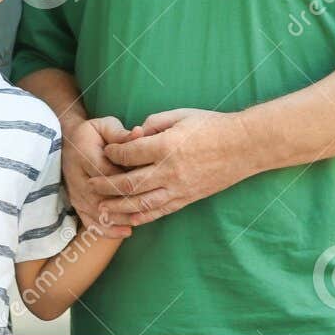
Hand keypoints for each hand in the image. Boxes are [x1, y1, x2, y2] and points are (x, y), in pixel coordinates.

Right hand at [63, 116, 142, 236]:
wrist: (66, 142)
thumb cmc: (91, 133)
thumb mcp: (104, 126)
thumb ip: (120, 134)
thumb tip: (139, 133)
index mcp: (85, 155)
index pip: (107, 172)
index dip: (126, 180)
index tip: (147, 183)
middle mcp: (78, 178)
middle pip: (103, 196)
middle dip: (125, 204)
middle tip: (148, 207)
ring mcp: (76, 193)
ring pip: (98, 212)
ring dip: (119, 219)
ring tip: (140, 222)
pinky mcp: (76, 203)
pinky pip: (89, 221)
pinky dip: (107, 230)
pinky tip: (125, 232)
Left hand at [91, 108, 254, 226]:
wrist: (243, 146)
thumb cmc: (211, 125)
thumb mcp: (181, 114)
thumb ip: (154, 123)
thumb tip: (135, 134)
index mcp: (166, 146)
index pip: (129, 153)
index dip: (113, 153)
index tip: (106, 151)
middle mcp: (170, 170)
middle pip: (129, 182)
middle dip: (107, 184)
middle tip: (91, 185)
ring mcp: (179, 188)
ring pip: (142, 203)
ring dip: (119, 207)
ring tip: (102, 210)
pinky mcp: (187, 198)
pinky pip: (161, 211)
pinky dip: (142, 217)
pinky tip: (129, 219)